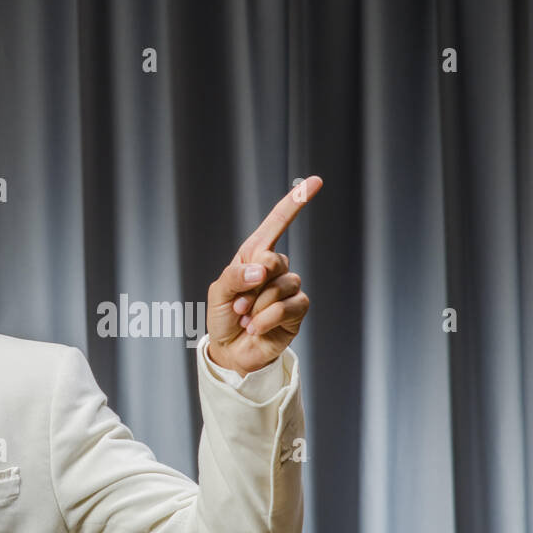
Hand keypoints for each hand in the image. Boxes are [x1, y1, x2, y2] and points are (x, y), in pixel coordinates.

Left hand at [206, 175, 321, 375]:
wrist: (230, 351)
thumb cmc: (223, 317)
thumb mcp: (218, 293)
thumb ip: (235, 276)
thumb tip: (262, 268)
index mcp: (254, 255)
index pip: (277, 223)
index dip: (295, 202)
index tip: (314, 182)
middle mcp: (275, 268)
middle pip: (274, 260)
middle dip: (251, 284)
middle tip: (237, 305)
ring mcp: (289, 288)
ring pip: (280, 287)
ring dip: (256, 306)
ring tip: (246, 319)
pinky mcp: (297, 310)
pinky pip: (287, 306)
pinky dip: (267, 319)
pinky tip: (257, 328)